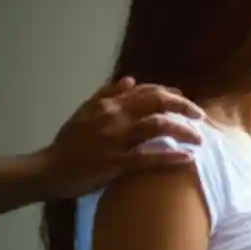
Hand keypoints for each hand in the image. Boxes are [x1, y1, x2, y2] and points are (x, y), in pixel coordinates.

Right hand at [36, 76, 206, 199]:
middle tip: (201, 116)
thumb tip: (130, 80)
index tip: (185, 102)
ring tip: (200, 139)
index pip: (147, 91)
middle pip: (158, 103)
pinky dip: (171, 157)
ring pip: (158, 126)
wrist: (49, 169)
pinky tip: (187, 158)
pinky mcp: (115, 162)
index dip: (171, 94)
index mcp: (109, 104)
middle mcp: (114, 116)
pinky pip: (149, 157)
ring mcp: (115, 139)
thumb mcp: (85, 112)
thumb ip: (107, 95)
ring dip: (184, 131)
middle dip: (184, 107)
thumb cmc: (69, 143)